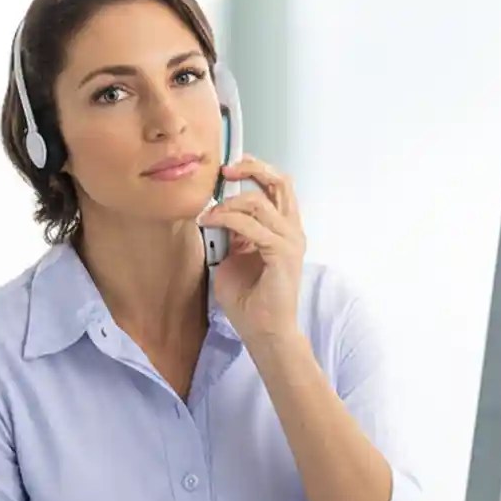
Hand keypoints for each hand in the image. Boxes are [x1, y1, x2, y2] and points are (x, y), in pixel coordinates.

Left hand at [198, 154, 305, 344]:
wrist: (263, 332)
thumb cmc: (249, 301)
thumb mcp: (231, 259)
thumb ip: (229, 235)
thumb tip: (213, 214)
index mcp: (284, 229)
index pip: (275, 186)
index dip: (253, 170)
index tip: (226, 170)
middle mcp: (291, 230)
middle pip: (280, 181)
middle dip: (251, 168)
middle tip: (225, 170)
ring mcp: (290, 241)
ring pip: (260, 201)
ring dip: (228, 203)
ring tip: (208, 215)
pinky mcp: (283, 253)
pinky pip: (252, 225)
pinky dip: (228, 219)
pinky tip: (211, 223)